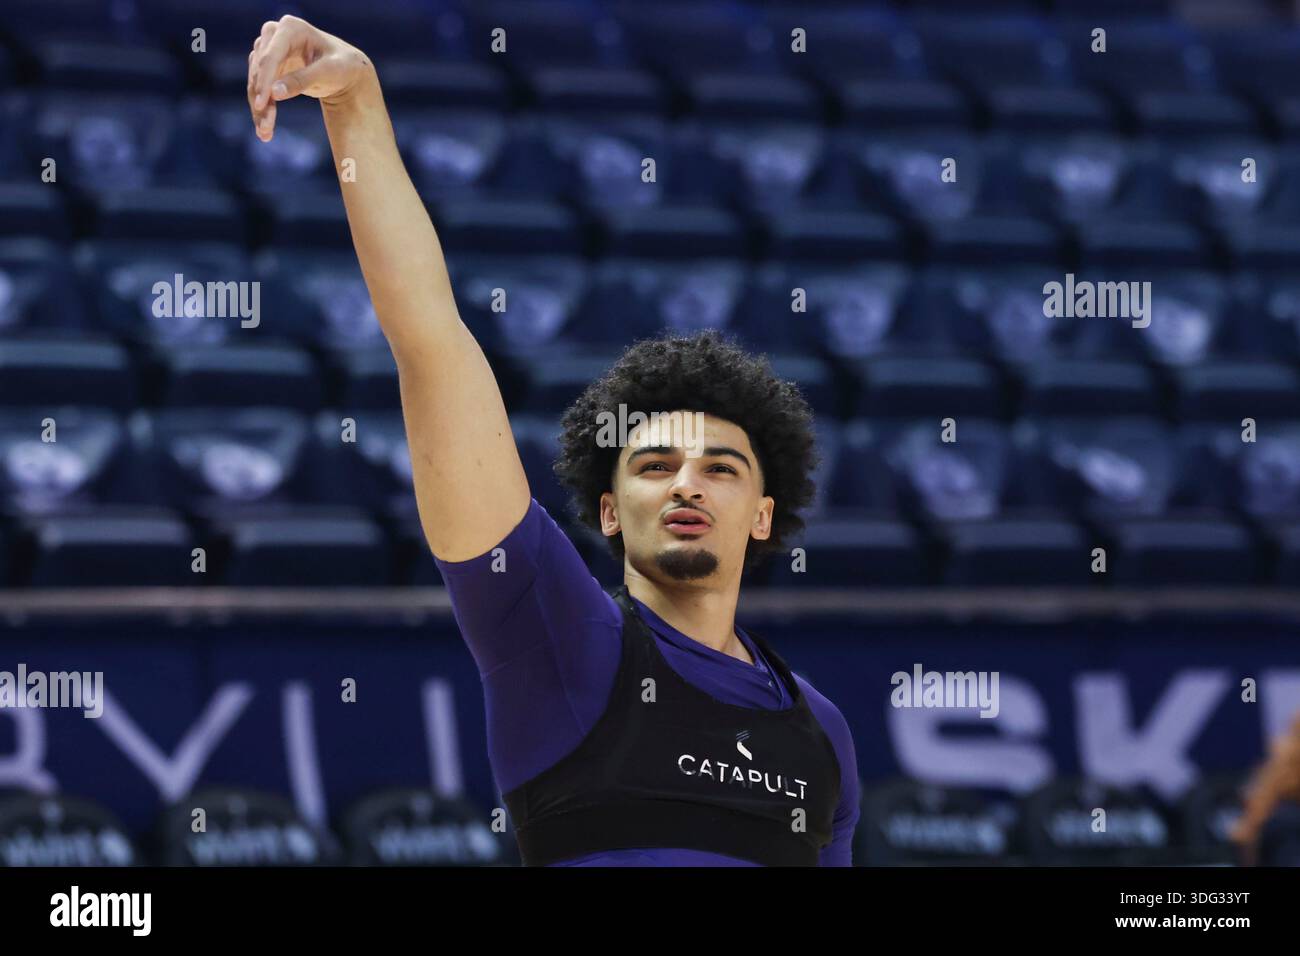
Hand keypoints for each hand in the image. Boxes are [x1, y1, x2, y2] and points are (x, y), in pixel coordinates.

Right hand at [246, 14, 372, 141]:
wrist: (346, 70)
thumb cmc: (342, 66)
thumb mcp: (327, 73)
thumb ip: (302, 80)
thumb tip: (274, 93)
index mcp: (291, 28)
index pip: (270, 57)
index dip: (264, 82)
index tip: (262, 105)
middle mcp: (275, 34)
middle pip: (259, 70)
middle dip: (261, 100)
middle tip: (265, 128)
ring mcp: (268, 49)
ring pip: (255, 81)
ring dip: (259, 109)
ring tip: (265, 133)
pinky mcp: (268, 66)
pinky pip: (259, 89)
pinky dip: (262, 109)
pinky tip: (264, 128)